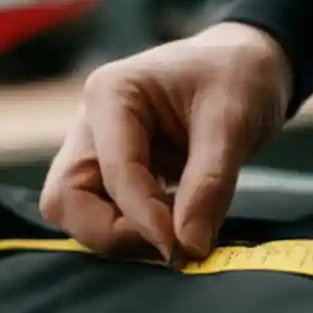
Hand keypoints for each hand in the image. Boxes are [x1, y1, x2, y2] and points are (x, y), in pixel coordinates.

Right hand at [40, 22, 291, 260]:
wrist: (245, 63)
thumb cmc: (237, 76)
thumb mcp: (234, 121)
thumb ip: (210, 185)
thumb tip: (189, 248)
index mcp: (111, 94)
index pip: (113, 174)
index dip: (144, 219)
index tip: (183, 249)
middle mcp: (91, 124)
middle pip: (66, 200)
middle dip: (112, 233)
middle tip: (171, 243)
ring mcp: (96, 150)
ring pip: (75, 213)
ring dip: (121, 235)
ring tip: (178, 230)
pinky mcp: (110, 173)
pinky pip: (102, 215)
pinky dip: (133, 231)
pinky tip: (176, 223)